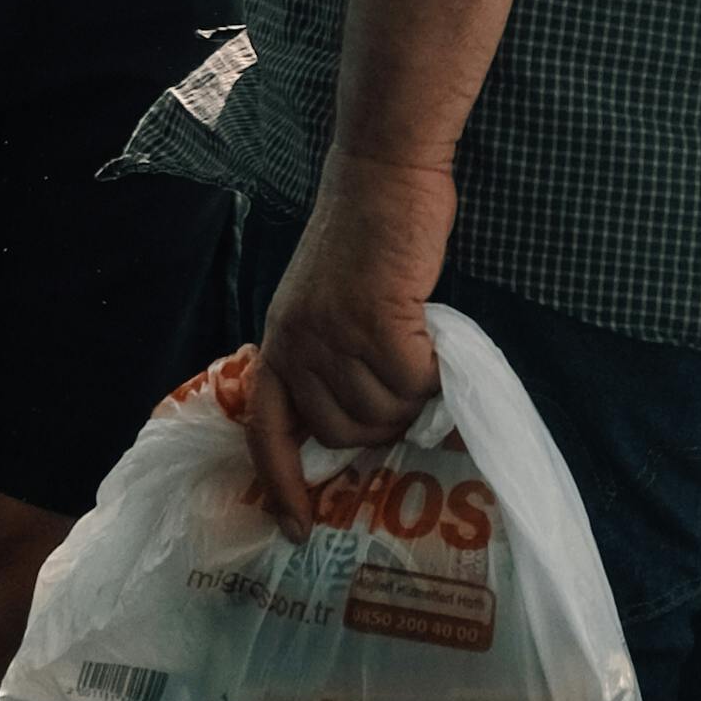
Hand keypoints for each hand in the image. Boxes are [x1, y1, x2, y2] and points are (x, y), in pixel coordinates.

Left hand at [241, 159, 452, 536]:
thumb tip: (354, 421)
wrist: (382, 173)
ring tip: (420, 357)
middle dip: (379, 430)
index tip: (298, 527)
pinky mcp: (380, 320)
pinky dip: (434, 373)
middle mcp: (298, 345)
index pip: (265, 432)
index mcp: (278, 343)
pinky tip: (434, 342)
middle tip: (405, 396)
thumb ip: (324, 355)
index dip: (281, 485)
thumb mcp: (320, 302)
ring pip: (383, 411)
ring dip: (411, 398)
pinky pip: (416, 381)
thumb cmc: (361, 235)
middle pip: (342, 433)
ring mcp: (337, 335)